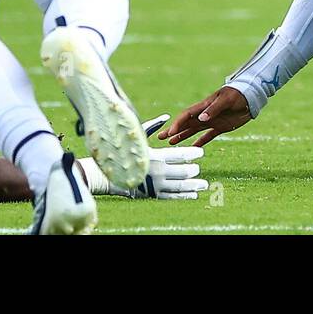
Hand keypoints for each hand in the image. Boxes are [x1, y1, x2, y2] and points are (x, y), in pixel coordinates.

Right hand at [79, 115, 209, 199]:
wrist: (108, 175)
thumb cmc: (124, 151)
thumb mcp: (137, 137)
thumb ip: (153, 126)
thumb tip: (167, 116)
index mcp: (155, 155)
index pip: (180, 155)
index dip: (193, 154)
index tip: (201, 153)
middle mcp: (157, 171)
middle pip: (183, 172)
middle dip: (193, 170)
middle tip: (197, 168)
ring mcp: (156, 185)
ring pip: (181, 186)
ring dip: (194, 186)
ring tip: (204, 184)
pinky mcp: (153, 195)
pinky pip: (173, 196)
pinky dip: (185, 196)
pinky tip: (194, 195)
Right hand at [158, 86, 251, 145]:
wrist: (251, 96)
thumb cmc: (238, 94)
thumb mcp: (227, 99)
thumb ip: (214, 109)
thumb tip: (201, 119)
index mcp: (205, 106)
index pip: (187, 115)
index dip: (178, 123)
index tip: (170, 132)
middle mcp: (205, 114)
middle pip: (186, 123)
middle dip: (173, 130)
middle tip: (161, 138)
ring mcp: (212, 121)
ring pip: (193, 130)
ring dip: (182, 136)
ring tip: (171, 143)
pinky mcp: (221, 127)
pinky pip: (207, 136)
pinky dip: (200, 142)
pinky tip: (193, 148)